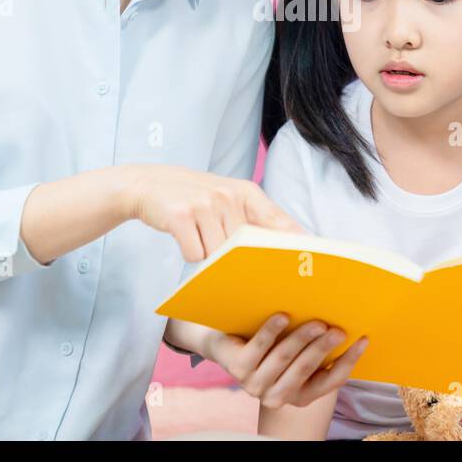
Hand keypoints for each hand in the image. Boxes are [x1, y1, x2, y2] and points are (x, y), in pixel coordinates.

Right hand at [122, 165, 304, 260]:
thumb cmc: (194, 197)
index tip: (313, 264)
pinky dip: (191, 254)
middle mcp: (228, 195)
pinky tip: (184, 239)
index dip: (296, 244)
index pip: (278, 222)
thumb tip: (285, 246)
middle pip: (248, 247)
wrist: (148, 183)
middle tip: (252, 277)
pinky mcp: (180, 216)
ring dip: (213, 260)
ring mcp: (204, 204)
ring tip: (202, 243)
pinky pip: (195, 254)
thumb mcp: (228, 198)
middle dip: (249, 265)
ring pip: (220, 254)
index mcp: (246, 192)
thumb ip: (253, 219)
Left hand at [204, 313, 368, 408]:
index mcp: (300, 396)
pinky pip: (259, 347)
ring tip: (317, 322)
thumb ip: (317, 347)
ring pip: (284, 358)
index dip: (348, 361)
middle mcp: (278, 396)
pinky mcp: (238, 369)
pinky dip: (272, 330)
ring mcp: (256, 384)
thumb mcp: (297, 352)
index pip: (331, 382)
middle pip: (307, 369)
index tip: (362, 339)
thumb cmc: (272, 346)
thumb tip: (349, 323)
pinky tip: (282, 316)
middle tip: (339, 330)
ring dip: (302, 338)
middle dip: (325, 348)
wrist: (228, 345)